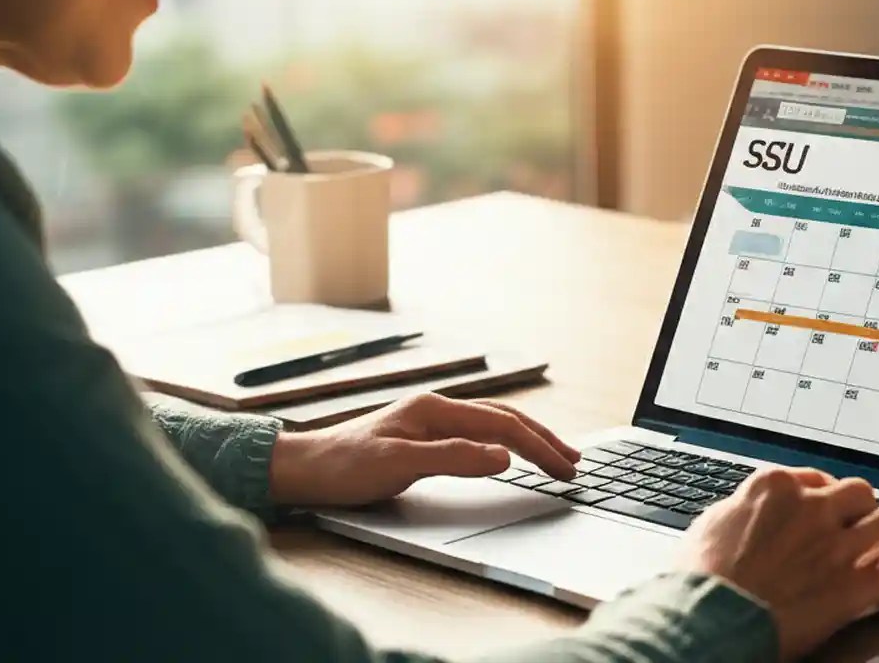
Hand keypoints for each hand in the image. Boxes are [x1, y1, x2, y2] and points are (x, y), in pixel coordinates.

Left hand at [268, 393, 578, 506]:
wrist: (303, 468)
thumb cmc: (343, 466)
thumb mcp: (398, 464)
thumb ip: (453, 458)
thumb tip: (504, 456)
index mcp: (435, 409)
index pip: (502, 424)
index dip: (538, 446)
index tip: (564, 468)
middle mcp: (436, 409)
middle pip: (505, 419)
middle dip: (544, 440)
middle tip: (575, 464)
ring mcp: (430, 421)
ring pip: (493, 424)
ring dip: (528, 439)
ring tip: (557, 455)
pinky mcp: (423, 436)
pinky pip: (477, 434)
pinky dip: (505, 443)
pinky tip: (511, 452)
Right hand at [679, 467, 878, 660]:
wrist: (711, 615)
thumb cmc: (701, 577)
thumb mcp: (711, 524)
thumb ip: (741, 511)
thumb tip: (746, 514)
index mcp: (774, 487)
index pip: (813, 478)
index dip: (819, 498)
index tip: (818, 512)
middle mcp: (812, 507)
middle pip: (858, 492)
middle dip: (857, 511)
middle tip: (851, 529)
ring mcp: (838, 544)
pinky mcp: (855, 585)